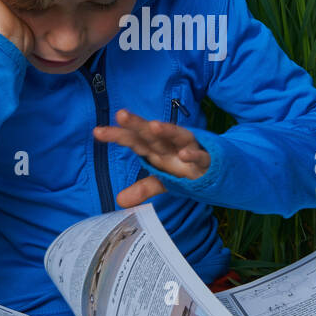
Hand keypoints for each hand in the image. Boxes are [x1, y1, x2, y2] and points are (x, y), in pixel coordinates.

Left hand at [93, 109, 210, 206]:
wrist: (218, 170)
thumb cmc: (187, 171)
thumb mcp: (164, 181)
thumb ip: (143, 188)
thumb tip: (119, 201)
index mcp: (157, 151)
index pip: (134, 141)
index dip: (117, 135)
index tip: (97, 132)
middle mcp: (170, 147)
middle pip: (151, 134)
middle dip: (137, 125)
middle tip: (121, 114)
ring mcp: (189, 150)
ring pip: (177, 136)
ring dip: (167, 130)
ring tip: (152, 126)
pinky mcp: (206, 158)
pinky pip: (199, 155)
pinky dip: (193, 153)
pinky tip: (185, 153)